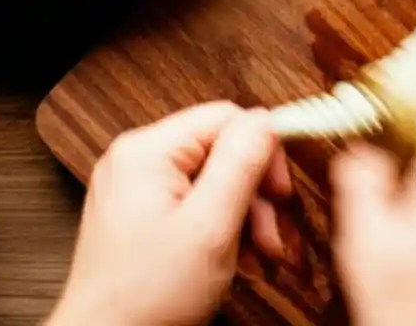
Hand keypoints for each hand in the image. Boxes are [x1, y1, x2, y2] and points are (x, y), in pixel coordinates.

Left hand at [49, 102, 291, 325]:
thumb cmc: (145, 298)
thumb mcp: (210, 227)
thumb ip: (241, 165)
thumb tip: (267, 119)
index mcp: (147, 152)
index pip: (226, 118)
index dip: (263, 152)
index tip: (281, 193)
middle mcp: (136, 161)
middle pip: (220, 150)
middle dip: (255, 194)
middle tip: (271, 235)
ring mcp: (135, 189)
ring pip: (211, 181)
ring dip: (244, 216)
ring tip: (257, 255)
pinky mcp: (139, 215)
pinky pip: (192, 204)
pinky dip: (220, 228)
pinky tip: (235, 258)